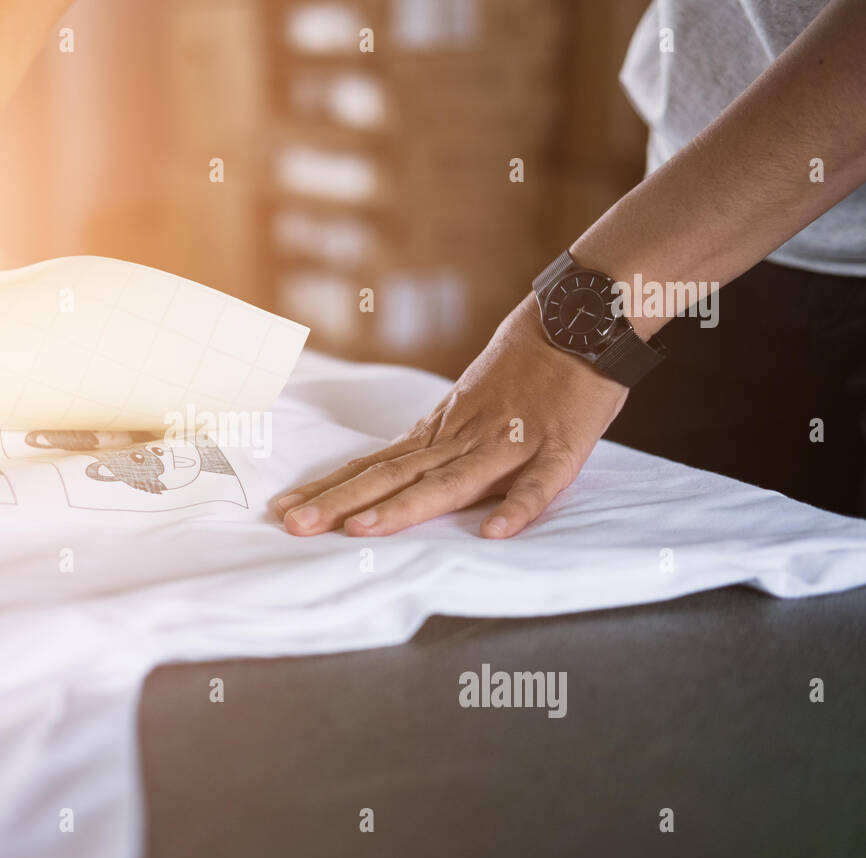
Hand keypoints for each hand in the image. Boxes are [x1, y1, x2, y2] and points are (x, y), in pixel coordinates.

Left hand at [273, 297, 629, 538]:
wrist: (580, 316)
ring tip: (361, 530)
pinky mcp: (561, 447)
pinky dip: (519, 506)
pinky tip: (495, 532)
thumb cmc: (525, 361)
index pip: (375, 466)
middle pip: (394, 476)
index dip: (330, 489)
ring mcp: (510, 444)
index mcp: (441, 430)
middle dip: (341, 503)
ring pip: (452, 482)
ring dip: (406, 507)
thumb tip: (392, 471)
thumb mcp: (467, 400)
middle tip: (293, 525)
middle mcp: (464, 439)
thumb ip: (438, 440)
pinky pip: (540, 483)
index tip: (285, 509)